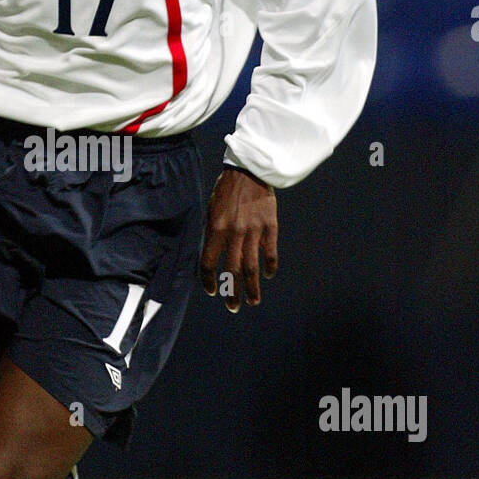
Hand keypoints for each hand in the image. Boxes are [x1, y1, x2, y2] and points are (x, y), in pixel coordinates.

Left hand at [200, 167, 277, 311]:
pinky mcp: (270, 226)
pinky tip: (268, 275)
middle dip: (232, 293)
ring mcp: (254, 231)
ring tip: (253, 301)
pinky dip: (269, 266)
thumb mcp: (211, 210)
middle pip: (232, 271)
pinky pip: (270, 252)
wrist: (248, 170)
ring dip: (252, 287)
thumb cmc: (226, 190)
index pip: (208, 263)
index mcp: (216, 229)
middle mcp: (234, 233)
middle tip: (233, 308)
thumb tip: (211, 257)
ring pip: (252, 267)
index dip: (208, 280)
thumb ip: (212, 234)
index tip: (212, 292)